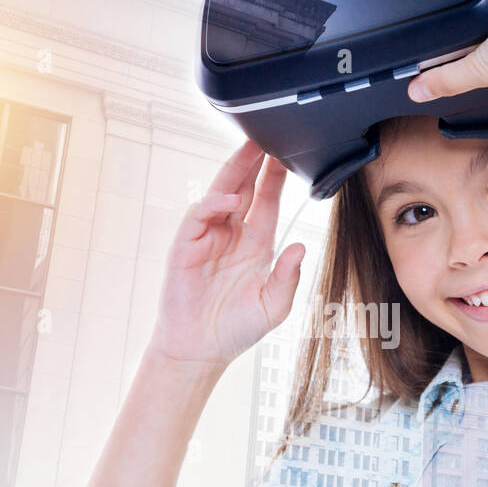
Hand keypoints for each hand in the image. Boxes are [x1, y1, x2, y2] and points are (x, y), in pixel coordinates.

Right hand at [149, 139, 305, 369]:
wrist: (200, 350)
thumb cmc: (235, 329)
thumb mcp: (274, 306)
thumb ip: (288, 277)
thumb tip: (300, 247)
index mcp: (256, 244)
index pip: (268, 202)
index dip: (276, 178)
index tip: (288, 156)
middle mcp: (232, 235)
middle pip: (245, 187)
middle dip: (255, 162)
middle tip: (267, 135)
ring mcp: (208, 238)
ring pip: (221, 193)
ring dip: (235, 171)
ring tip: (250, 149)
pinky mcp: (186, 246)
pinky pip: (199, 216)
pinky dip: (214, 204)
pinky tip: (231, 198)